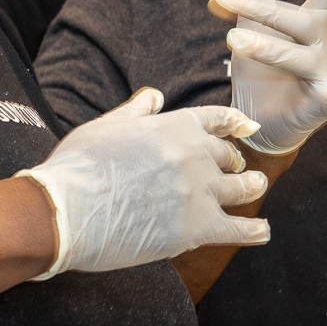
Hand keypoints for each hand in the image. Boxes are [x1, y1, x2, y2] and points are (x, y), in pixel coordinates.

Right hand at [16, 88, 270, 279]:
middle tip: (236, 170)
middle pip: (230, 155)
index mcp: (173, 126)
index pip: (216, 119)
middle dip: (234, 162)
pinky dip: (255, 231)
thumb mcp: (105, 127)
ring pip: (244, 188)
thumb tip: (155, 94)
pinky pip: (240, 229)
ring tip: (254, 190)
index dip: (235, 123)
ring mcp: (200, 191)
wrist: (65, 211)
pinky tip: (261, 232)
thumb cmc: (77, 168)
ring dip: (252, 187)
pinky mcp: (199, 228)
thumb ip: (136, 112)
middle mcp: (193, 154)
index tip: (247, 127)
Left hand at [209, 0, 326, 154]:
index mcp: (312, 24)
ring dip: (267, 48)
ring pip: (299, 58)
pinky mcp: (319, 110)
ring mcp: (324, 78)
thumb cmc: (262, 68)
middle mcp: (323, 47)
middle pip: (302, 20)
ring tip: (232, 38)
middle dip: (264, 9)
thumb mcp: (253, 20)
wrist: (259, 123)